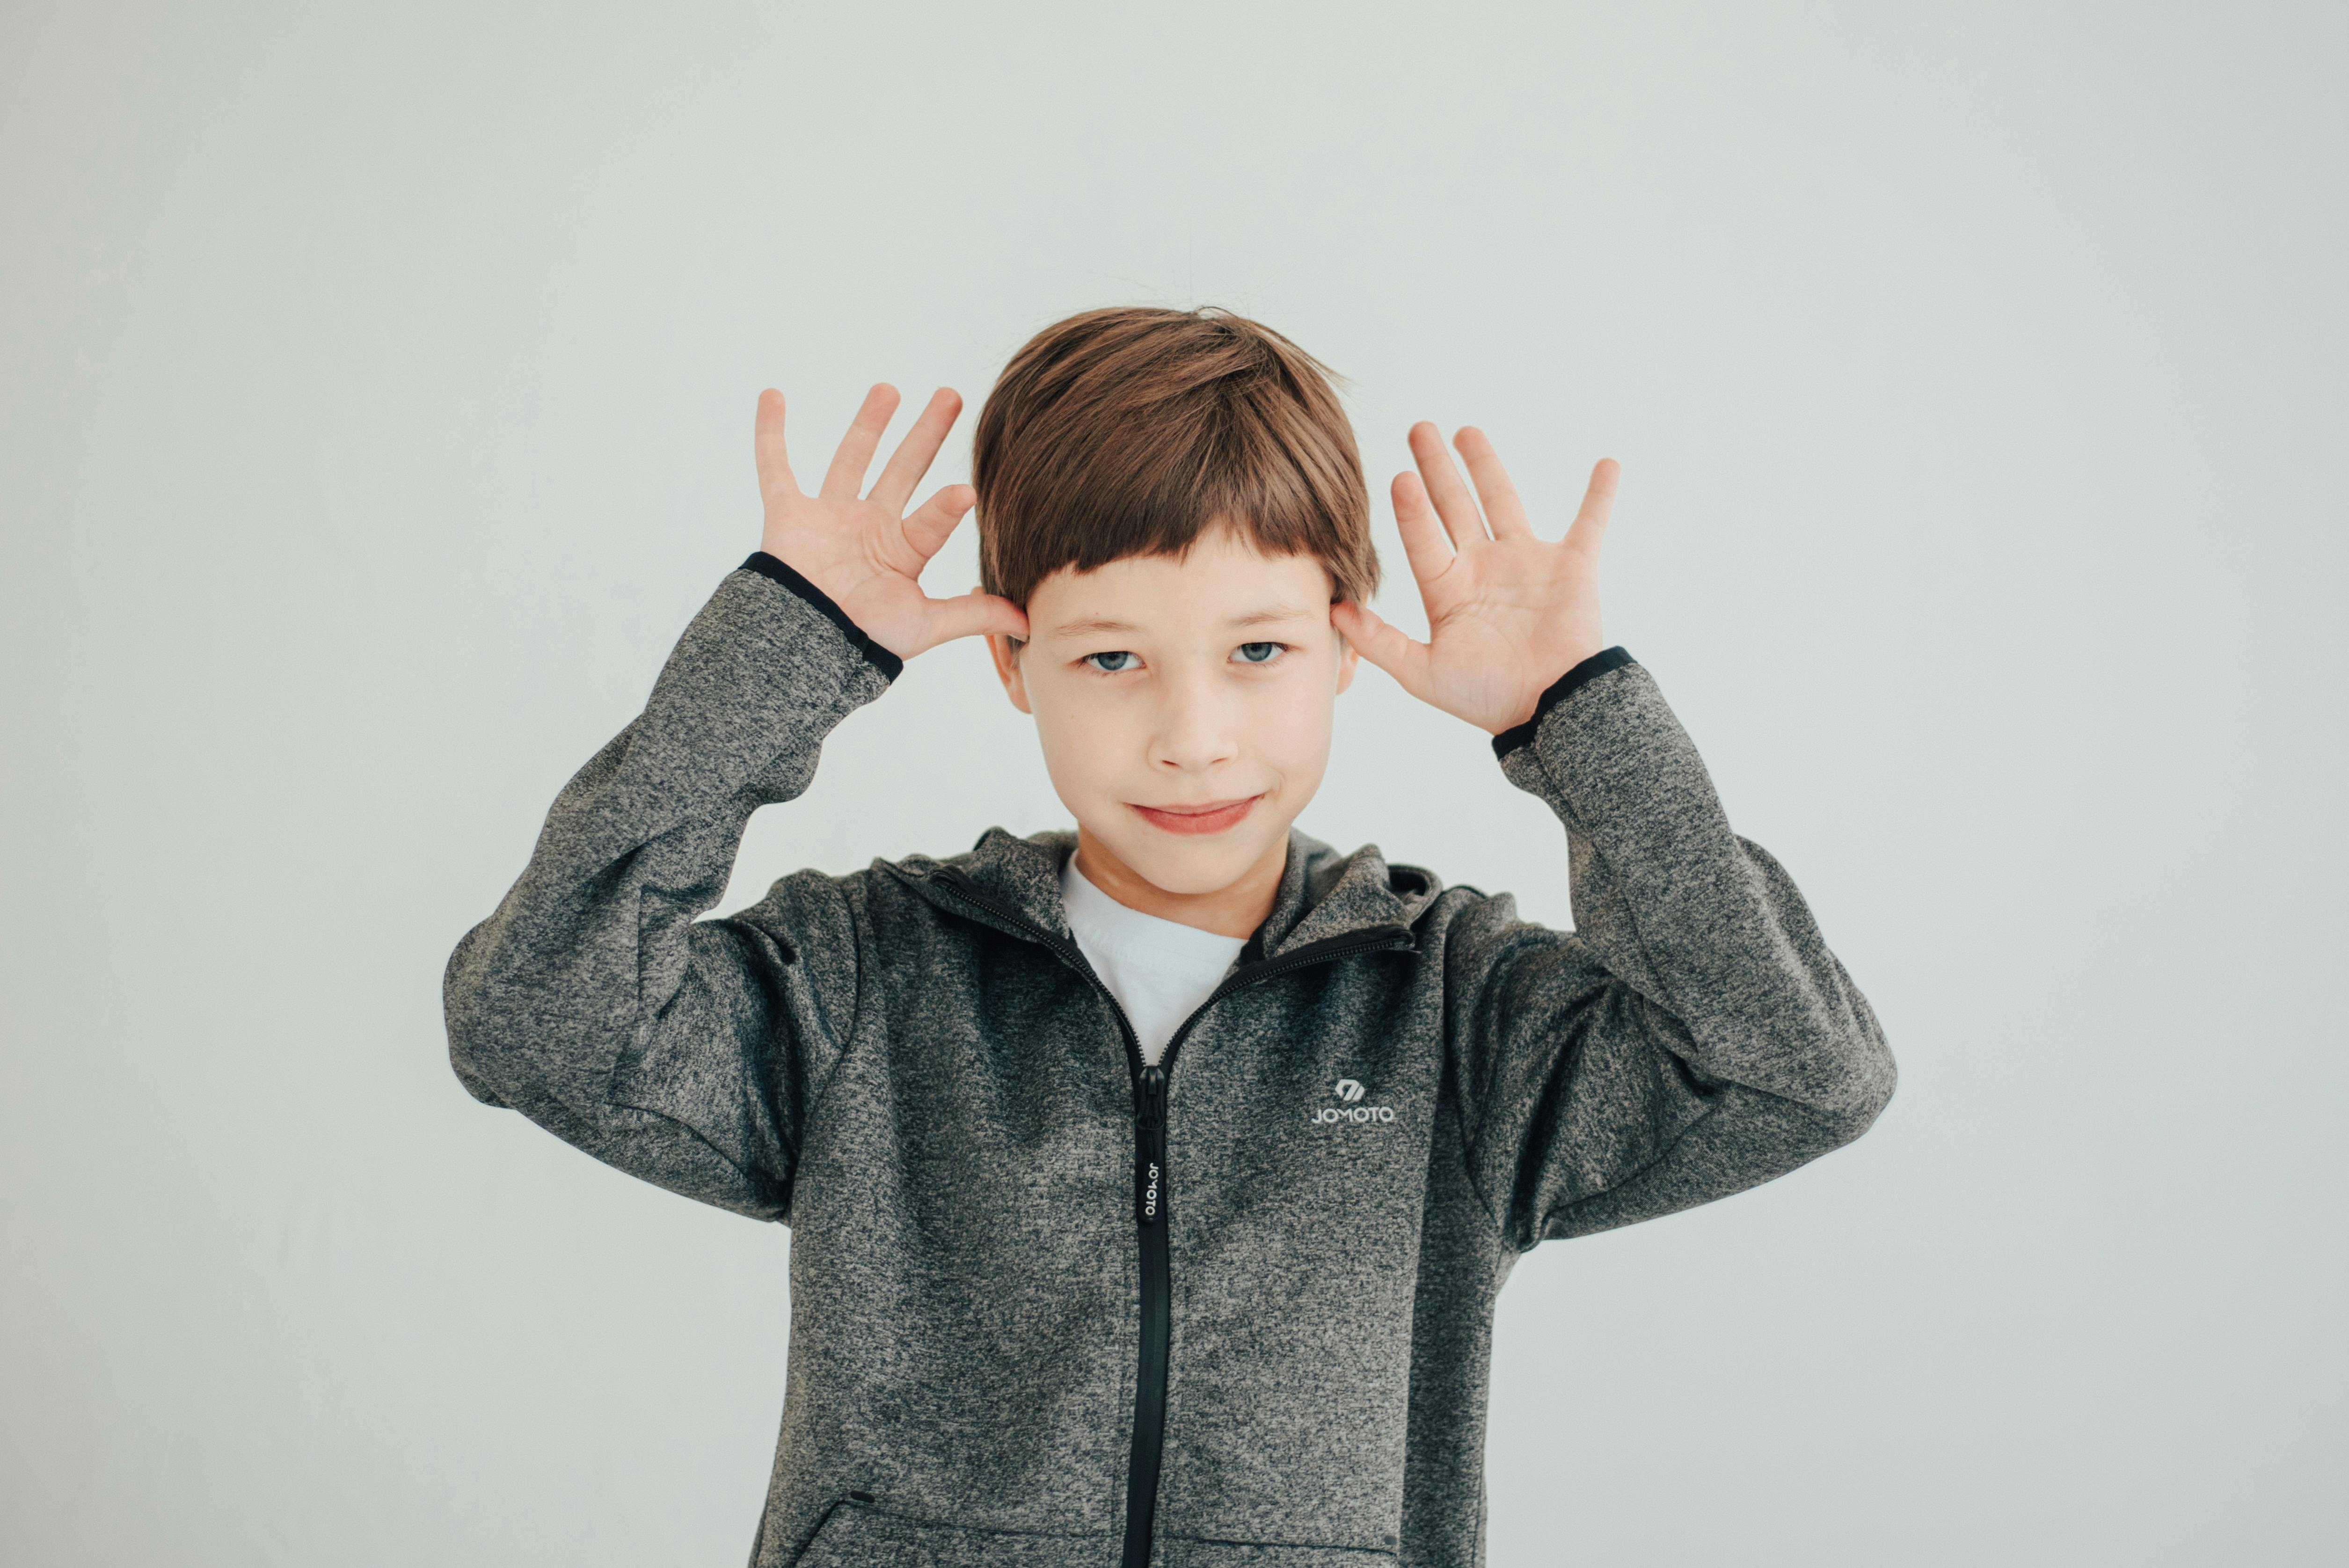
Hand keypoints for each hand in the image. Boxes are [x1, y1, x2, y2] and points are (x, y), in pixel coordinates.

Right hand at [753, 384, 1028, 659]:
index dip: (949, 506)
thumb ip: (972, 615)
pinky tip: (773, 395)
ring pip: (851, 459)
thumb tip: (1029, 621)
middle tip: (952, 396)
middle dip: (927, 434)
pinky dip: (770, 434)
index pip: (934, 518)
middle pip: (904, 470)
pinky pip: (775, 467)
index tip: (969, 490)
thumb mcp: (924, 625)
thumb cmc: (863, 640)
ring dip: (869, 424)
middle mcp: (870, 527)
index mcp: (902, 551)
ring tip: (890, 389)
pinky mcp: (788, 515)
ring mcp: (830, 518)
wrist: (803, 648)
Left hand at [1330, 423, 1616, 734]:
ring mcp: (1526, 564)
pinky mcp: (1571, 569)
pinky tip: (1607, 464)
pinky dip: (1600, 496)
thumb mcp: (1422, 673)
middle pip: (1454, 507)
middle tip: (1419, 429)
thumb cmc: (1486, 698)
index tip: (1399, 476)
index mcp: (1449, 590)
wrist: (1550, 710)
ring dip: (1487, 466)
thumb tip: (1334, 610)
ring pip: (1503, 501)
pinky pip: (1590, 524)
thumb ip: (1379, 641)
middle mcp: (1483, 569)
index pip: (1423, 538)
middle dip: (1436, 469)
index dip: (1411, 508)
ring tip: (1467, 431)